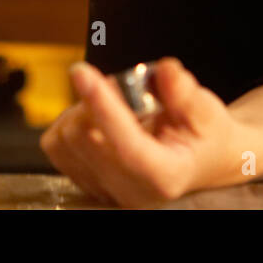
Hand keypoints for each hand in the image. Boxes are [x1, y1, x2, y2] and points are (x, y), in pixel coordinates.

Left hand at [39, 57, 248, 207]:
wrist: (203, 158)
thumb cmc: (205, 134)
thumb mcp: (207, 110)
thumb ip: (185, 92)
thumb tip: (164, 70)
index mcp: (165, 176)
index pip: (126, 146)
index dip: (102, 106)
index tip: (83, 71)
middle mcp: (130, 192)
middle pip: (84, 139)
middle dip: (95, 98)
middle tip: (123, 82)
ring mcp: (105, 191)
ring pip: (63, 141)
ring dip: (81, 109)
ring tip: (113, 100)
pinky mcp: (86, 183)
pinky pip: (56, 146)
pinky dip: (69, 121)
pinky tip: (96, 115)